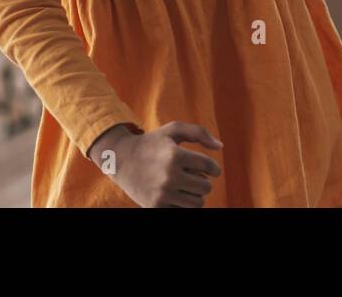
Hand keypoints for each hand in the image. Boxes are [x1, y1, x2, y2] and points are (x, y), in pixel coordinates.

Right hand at [89, 121, 222, 207]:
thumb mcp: (173, 130)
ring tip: (187, 186)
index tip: (211, 170)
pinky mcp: (155, 207)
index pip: (209, 167)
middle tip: (196, 177)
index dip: (214, 169)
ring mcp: (162, 194)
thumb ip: (199, 133)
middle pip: (205, 187)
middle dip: (204, 182)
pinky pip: (183, 211)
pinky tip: (177, 194)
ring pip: (197, 202)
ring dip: (196, 195)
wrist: (121, 159)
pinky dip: (184, 204)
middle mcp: (169, 176)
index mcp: (175, 155)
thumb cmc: (152, 142)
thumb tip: (220, 147)